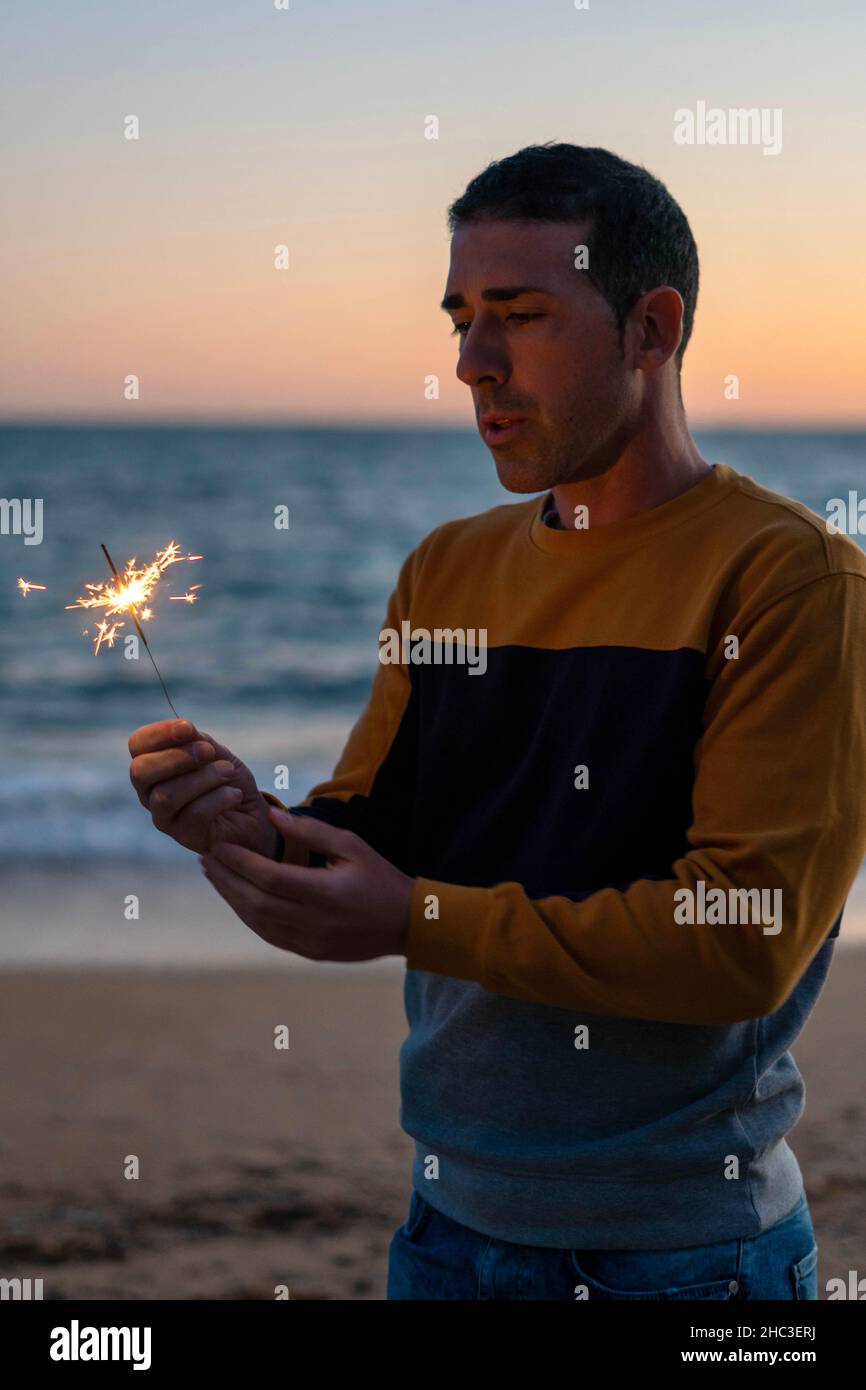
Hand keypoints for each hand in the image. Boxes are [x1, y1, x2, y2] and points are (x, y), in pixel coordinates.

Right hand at [128, 718, 280, 857]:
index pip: (137, 744)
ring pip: (166, 796)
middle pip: (140, 771)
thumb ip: (198, 741)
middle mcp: (150, 791)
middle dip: (176, 757)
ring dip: (203, 778)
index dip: (158, 733)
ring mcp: (164, 816)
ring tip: (228, 771)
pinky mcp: (184, 835)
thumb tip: (185, 730)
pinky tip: (235, 794)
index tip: (188, 728)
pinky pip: (194, 814)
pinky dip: (219, 798)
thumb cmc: (228, 780)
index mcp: (154, 765)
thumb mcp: (216, 754)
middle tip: (209, 752)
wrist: (252, 815)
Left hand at [199, 808, 414, 960]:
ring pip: (257, 921)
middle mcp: (313, 921)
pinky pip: (269, 935)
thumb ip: (310, 832)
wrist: (408, 924)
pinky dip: (248, 916)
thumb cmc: (380, 878)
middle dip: (226, 879)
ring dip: (231, 898)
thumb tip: (273, 815)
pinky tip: (237, 898)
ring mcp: (310, 942)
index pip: (268, 877)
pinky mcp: (310, 953)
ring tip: (214, 876)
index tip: (217, 846)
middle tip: (206, 859)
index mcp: (324, 892)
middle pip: (255, 901)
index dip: (238, 862)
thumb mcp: (352, 846)